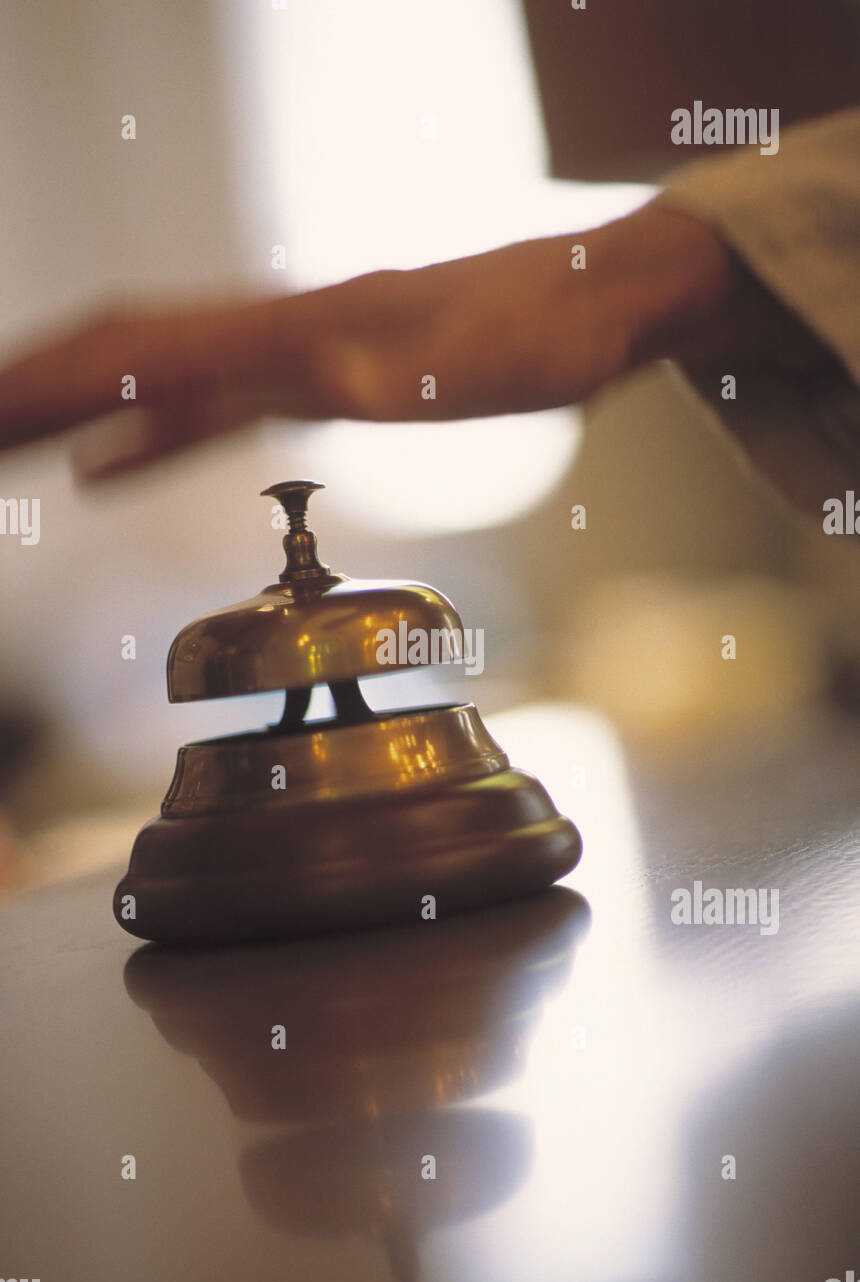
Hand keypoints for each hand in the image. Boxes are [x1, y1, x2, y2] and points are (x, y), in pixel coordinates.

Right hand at [0, 201, 814, 482]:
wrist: (594, 296)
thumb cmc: (551, 332)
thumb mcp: (489, 368)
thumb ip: (408, 379)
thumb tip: (337, 386)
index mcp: (309, 332)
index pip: (157, 354)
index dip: (67, 387)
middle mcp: (285, 331)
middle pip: (130, 350)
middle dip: (39, 390)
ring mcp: (295, 349)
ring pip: (156, 371)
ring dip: (73, 406)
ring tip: (6, 439)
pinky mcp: (317, 373)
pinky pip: (207, 405)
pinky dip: (142, 433)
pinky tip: (112, 463)